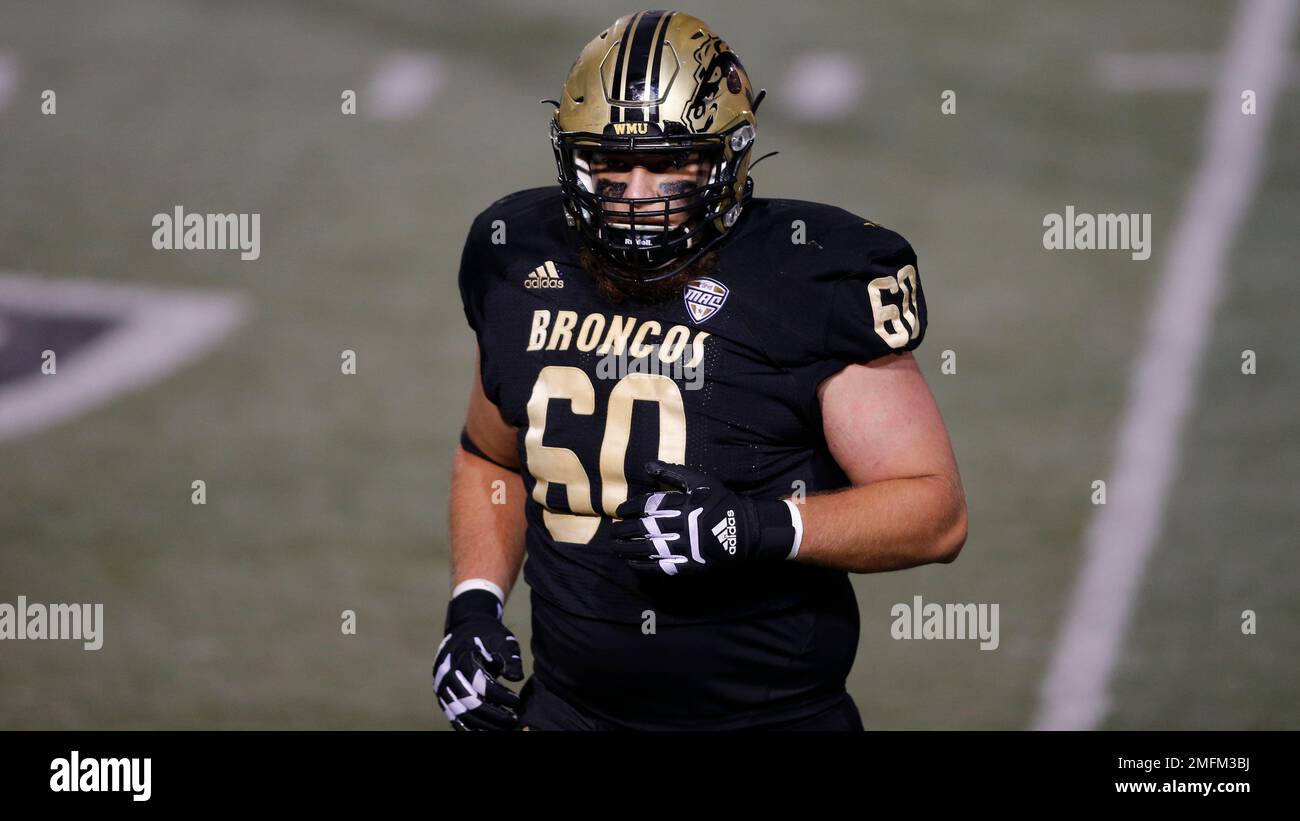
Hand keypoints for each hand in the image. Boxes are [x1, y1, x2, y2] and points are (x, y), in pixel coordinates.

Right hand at [433, 589, 523, 730]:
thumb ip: (509, 658)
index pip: (480, 682)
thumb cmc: (488, 635)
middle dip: (493, 714)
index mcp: (462, 656)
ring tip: (503, 728)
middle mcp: (447, 672)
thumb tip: (516, 677)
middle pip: (469, 701)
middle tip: (513, 720)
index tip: (516, 700)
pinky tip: (484, 731)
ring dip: (482, 724)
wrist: (466, 627)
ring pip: (461, 712)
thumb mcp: (502, 640)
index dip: (499, 695)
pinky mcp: (442, 695)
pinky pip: (452, 716)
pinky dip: (467, 726)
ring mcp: (442, 685)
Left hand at [610, 460, 798, 575]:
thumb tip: (647, 465)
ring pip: (649, 548)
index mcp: (682, 504)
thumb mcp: (699, 481)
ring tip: (615, 547)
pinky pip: (661, 566)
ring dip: (628, 548)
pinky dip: (644, 565)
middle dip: (624, 529)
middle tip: (613, 530)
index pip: (647, 506)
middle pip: (644, 528)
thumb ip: (672, 472)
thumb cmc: (719, 501)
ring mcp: (685, 547)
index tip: (619, 511)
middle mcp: (681, 526)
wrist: (743, 530)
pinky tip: (631, 563)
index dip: (630, 508)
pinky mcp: (689, 564)